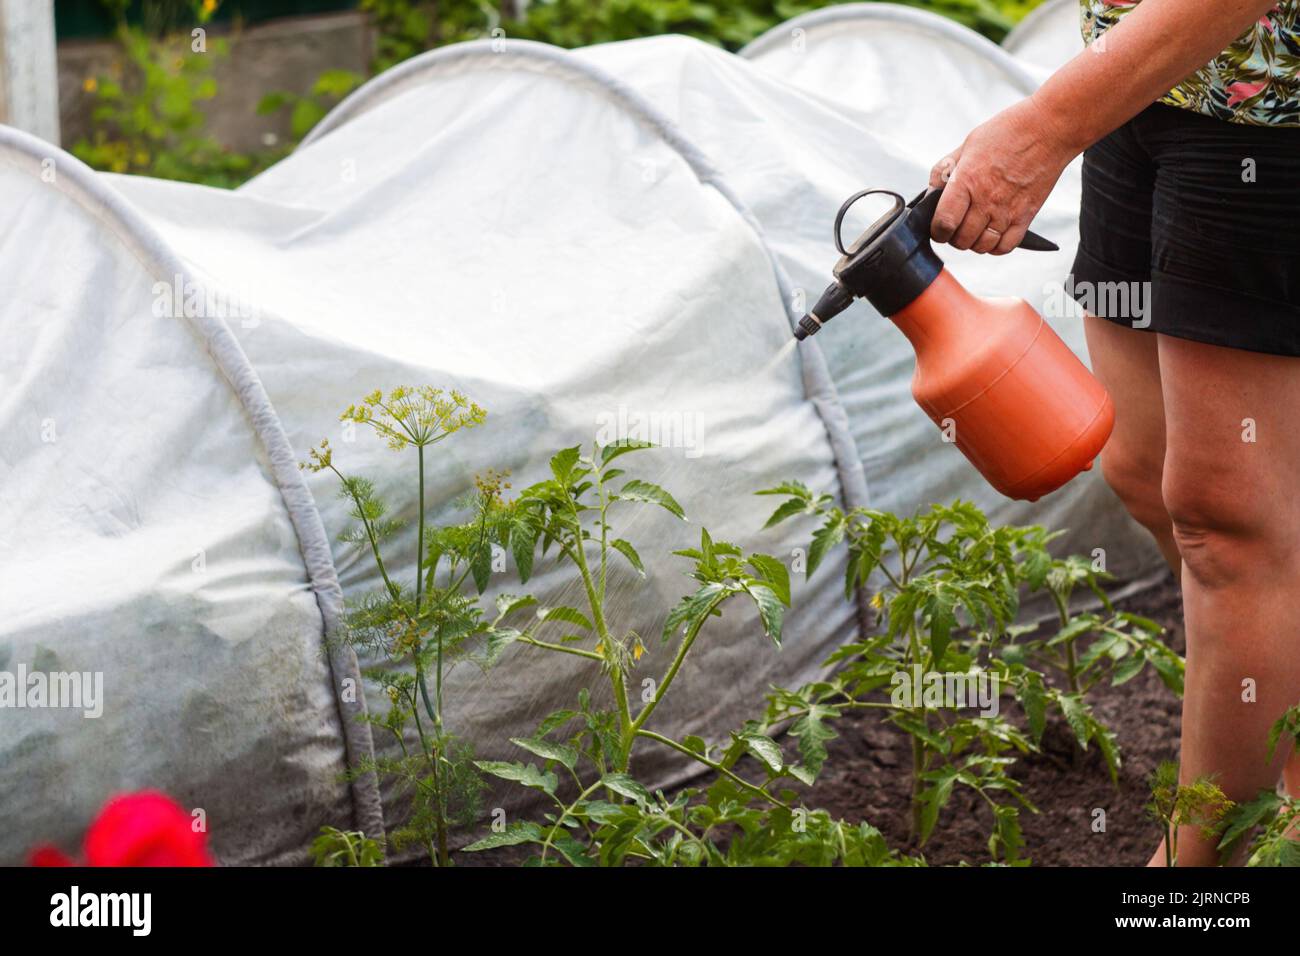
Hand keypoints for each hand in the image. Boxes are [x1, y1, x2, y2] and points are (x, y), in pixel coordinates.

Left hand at [928, 95, 1077, 254]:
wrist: (1049, 128)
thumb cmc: (1007, 132)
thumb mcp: (967, 145)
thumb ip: (945, 171)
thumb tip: (930, 193)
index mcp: (967, 181)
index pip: (944, 223)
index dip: (937, 231)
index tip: (939, 226)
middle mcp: (986, 200)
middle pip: (961, 240)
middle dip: (954, 237)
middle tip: (957, 226)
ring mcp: (1007, 210)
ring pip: (982, 247)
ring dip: (974, 243)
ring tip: (975, 228)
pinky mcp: (1026, 216)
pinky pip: (1005, 246)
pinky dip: (996, 246)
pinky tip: (993, 233)